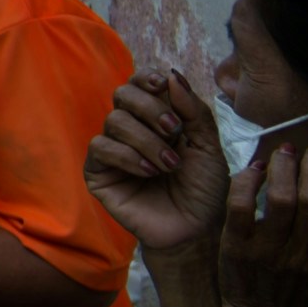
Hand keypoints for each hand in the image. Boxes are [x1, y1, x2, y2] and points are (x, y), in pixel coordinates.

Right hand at [94, 65, 227, 259]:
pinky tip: (148, 173)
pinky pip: (101, 147)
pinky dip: (128, 156)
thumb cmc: (204, 190)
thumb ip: (194, 112)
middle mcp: (132, 130)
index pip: (140, 84)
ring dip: (146, 140)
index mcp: (157, 119)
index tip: (162, 86)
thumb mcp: (209, 148)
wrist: (195, 230)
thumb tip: (172, 76)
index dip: (146, 79)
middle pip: (122, 94)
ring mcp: (113, 150)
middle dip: (149, 108)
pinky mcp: (98, 172)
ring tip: (169, 166)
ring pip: (114, 121)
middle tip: (173, 131)